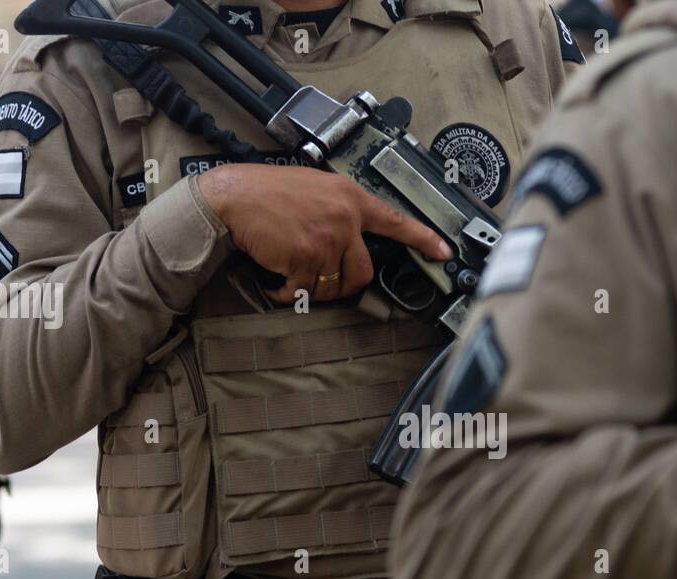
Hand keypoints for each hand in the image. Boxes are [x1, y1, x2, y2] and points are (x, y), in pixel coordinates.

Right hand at [197, 164, 450, 304]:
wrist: (233, 198)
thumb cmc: (267, 193)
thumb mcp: (315, 188)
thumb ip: (340, 211)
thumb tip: (352, 241)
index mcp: (349, 198)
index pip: (394, 221)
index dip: (422, 239)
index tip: (442, 252)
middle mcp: (344, 219)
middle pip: (362, 273)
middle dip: (342, 285)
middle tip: (320, 278)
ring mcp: (326, 240)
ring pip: (332, 287)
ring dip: (310, 288)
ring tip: (289, 269)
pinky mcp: (305, 259)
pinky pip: (305, 293)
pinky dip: (287, 293)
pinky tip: (275, 277)